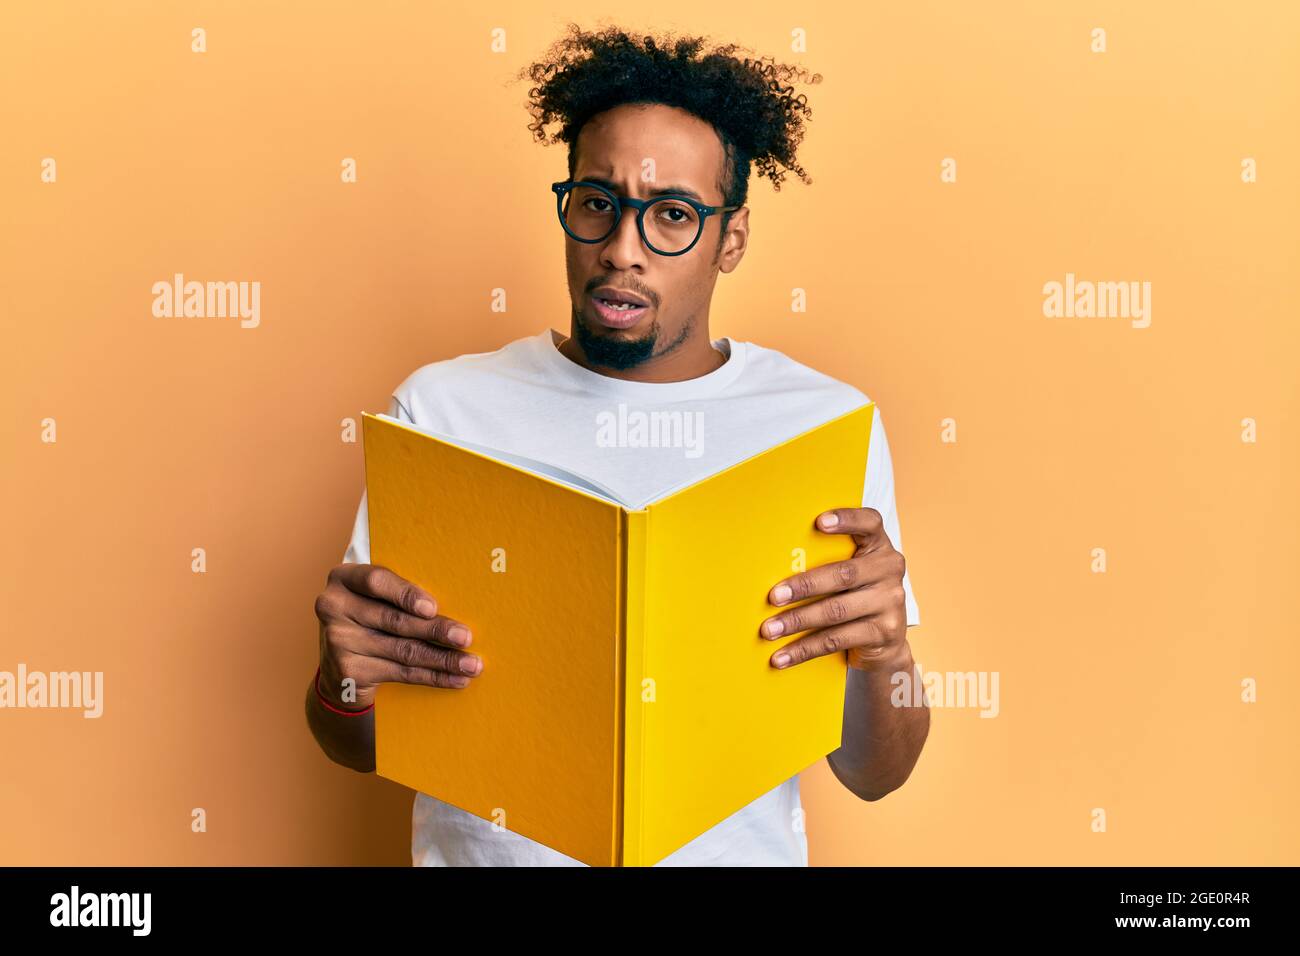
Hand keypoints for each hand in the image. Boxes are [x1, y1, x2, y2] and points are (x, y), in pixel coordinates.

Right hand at [313, 563, 482, 710]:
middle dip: (436, 630)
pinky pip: (401, 674)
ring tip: (471, 664)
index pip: (376, 582)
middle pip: (395, 620)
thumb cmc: (370, 617)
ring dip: (443, 659)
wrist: (338, 665)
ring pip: (403, 650)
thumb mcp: (376, 597)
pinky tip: (456, 679)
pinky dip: (433, 677)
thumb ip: (401, 594)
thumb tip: (459, 601)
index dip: (406, 594)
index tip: (433, 607)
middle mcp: (334, 607)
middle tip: (466, 637)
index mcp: (344, 578)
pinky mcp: (349, 672)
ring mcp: (338, 641)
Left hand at [760, 507, 908, 670]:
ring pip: (836, 611)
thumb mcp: (849, 573)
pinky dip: (805, 649)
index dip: (847, 519)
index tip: (819, 522)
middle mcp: (889, 570)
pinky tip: (783, 656)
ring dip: (797, 621)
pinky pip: (837, 640)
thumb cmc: (854, 595)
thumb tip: (773, 563)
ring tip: (769, 630)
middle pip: (843, 574)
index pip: (870, 523)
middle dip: (803, 586)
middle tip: (773, 596)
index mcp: (878, 546)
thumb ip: (827, 560)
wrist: (885, 641)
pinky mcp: (885, 632)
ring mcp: (891, 602)